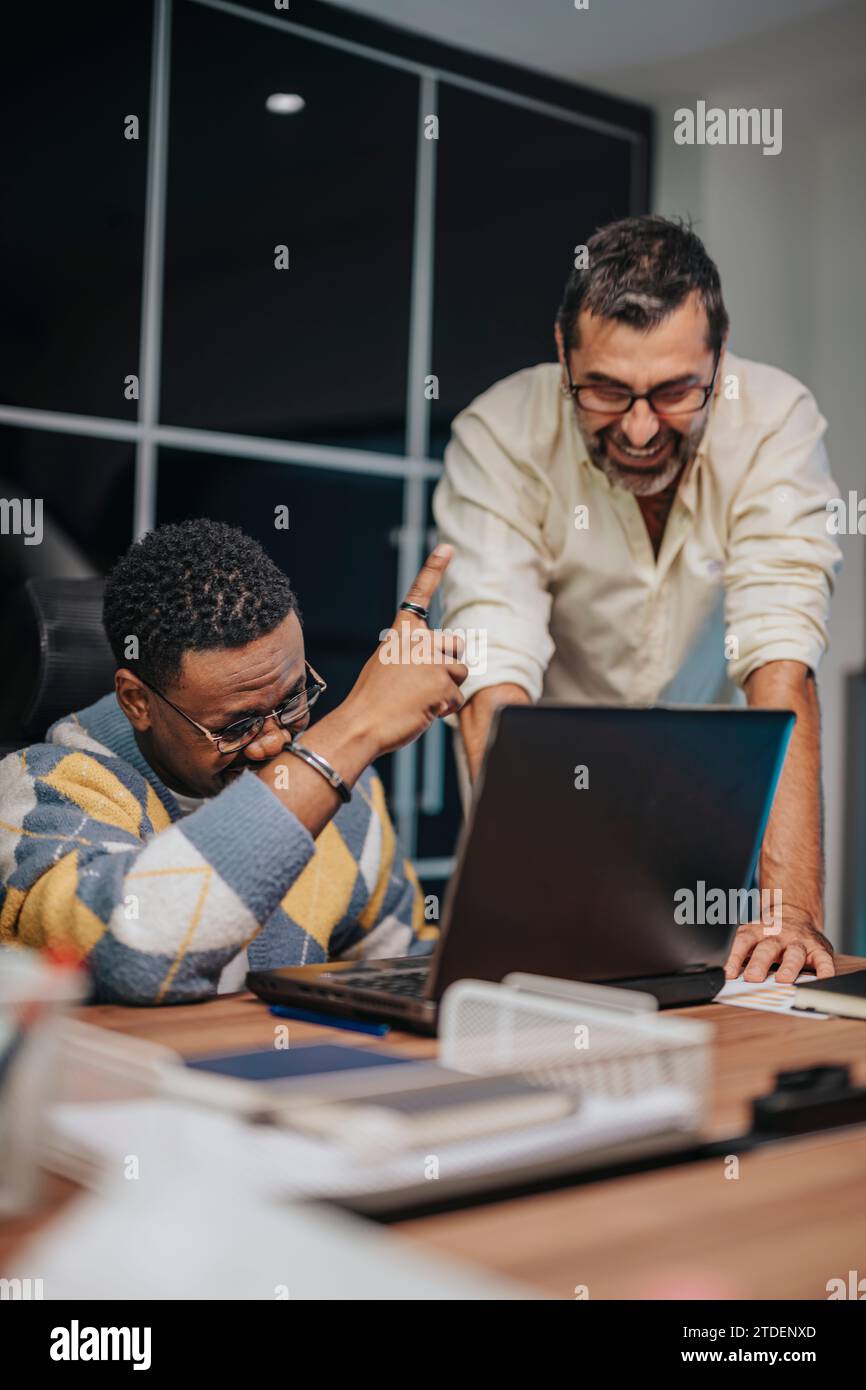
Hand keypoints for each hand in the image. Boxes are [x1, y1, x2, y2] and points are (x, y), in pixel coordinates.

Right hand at [340, 544, 467, 758]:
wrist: (361, 723)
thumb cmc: (372, 701)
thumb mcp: (386, 666)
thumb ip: (412, 656)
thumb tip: (441, 661)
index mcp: (401, 633)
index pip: (418, 595)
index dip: (434, 569)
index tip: (447, 548)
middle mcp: (418, 640)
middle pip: (455, 646)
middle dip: (447, 665)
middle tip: (421, 685)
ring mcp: (431, 659)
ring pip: (459, 673)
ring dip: (446, 690)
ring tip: (418, 700)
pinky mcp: (442, 682)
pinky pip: (457, 696)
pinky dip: (444, 708)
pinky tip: (422, 710)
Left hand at [724, 908, 834, 983]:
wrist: (795, 914)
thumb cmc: (770, 935)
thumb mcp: (752, 938)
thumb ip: (741, 955)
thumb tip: (727, 977)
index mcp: (757, 932)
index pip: (743, 943)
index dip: (734, 957)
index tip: (729, 974)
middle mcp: (777, 935)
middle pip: (767, 948)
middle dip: (759, 963)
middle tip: (752, 977)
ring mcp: (798, 942)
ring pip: (793, 954)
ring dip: (788, 967)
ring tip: (783, 979)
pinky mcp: (818, 948)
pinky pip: (823, 959)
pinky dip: (824, 969)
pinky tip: (823, 978)